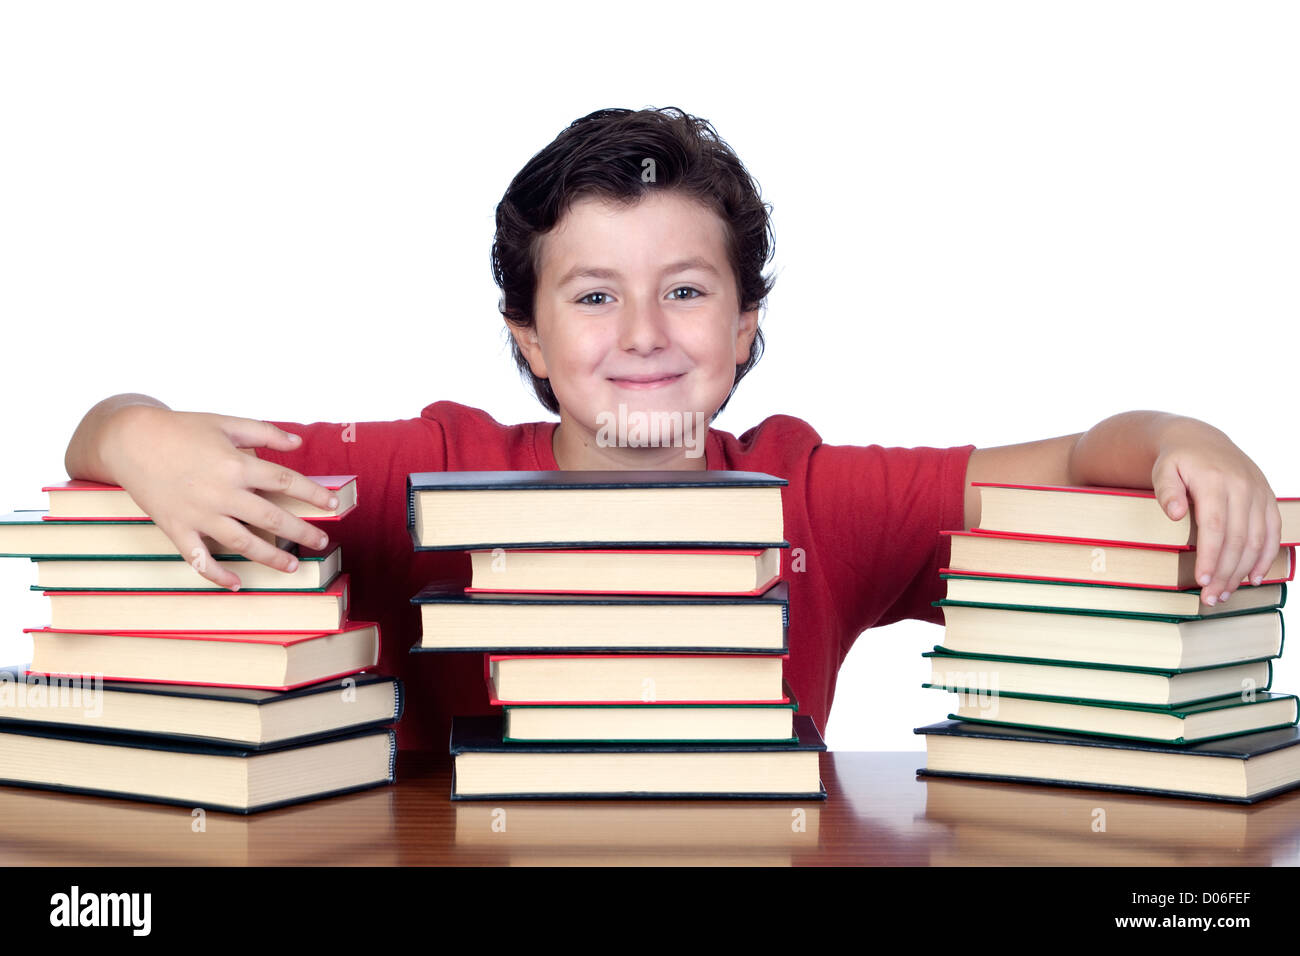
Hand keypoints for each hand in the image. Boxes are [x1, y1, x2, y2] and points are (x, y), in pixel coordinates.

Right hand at [99, 405, 337, 589]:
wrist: (128, 440)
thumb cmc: (180, 428)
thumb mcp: (225, 423)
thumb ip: (265, 433)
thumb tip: (298, 443)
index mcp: (236, 464)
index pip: (286, 481)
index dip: (313, 494)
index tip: (334, 504)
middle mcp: (222, 493)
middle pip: (272, 517)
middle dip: (302, 532)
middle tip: (322, 542)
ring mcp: (199, 514)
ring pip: (243, 543)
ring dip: (271, 558)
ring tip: (293, 566)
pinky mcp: (177, 529)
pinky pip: (200, 559)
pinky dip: (218, 574)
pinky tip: (238, 583)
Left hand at [1150, 419, 1281, 606]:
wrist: (1201, 439)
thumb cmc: (1178, 460)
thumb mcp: (1163, 469)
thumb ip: (1166, 490)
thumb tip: (1174, 514)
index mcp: (1215, 481)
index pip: (1215, 527)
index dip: (1211, 556)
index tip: (1202, 580)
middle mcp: (1243, 488)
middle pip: (1238, 539)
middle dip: (1225, 573)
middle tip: (1210, 598)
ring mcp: (1259, 494)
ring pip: (1257, 541)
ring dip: (1243, 572)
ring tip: (1225, 594)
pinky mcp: (1267, 499)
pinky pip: (1273, 533)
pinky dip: (1266, 558)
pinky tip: (1254, 578)